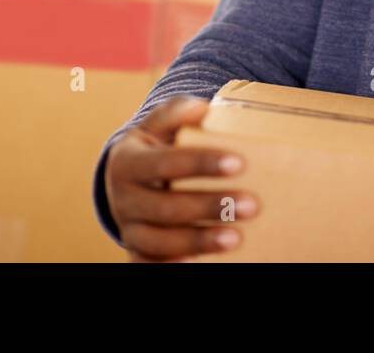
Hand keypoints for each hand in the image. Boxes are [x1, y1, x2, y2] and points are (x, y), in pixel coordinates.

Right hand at [104, 96, 257, 260]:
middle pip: (165, 207)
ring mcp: (128, 229)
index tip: (238, 163)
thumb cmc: (155, 145)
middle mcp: (122, 198)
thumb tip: (201, 108)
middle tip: (251, 205)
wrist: (127, 177)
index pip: (164, 162)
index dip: (200, 163)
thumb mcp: (158, 123)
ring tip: (237, 238)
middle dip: (209, 207)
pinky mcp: (136, 252)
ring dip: (200, 241)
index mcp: (126, 161)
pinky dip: (174, 265)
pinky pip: (149, 264)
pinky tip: (204, 263)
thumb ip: (177, 112)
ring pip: (159, 241)